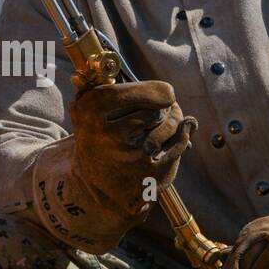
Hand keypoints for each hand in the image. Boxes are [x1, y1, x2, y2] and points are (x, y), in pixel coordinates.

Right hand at [32, 80, 196, 252]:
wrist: (98, 188)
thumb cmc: (97, 139)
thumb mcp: (86, 111)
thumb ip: (103, 85)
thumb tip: (146, 81)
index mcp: (90, 116)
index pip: (130, 91)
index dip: (153, 89)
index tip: (165, 91)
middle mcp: (111, 137)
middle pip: (157, 106)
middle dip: (163, 103)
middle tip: (161, 106)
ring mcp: (135, 156)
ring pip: (171, 122)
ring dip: (173, 117)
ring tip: (164, 119)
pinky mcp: (154, 171)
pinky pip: (181, 140)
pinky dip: (181, 134)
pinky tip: (172, 134)